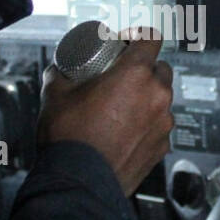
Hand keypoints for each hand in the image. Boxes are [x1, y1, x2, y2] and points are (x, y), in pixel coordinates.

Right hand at [37, 27, 173, 196]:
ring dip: (146, 99)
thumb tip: (59, 69)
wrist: (79, 182)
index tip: (128, 43)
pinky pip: (159, 126)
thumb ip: (60, 74)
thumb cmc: (70, 139)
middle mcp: (157, 96)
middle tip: (121, 78)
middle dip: (144, 70)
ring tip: (121, 108)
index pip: (151, 38)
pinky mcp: (162, 147)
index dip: (138, 36)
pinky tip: (125, 132)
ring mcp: (163, 124)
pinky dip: (146, 125)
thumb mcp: (56, 95)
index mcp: (135, 74)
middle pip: (161, 69)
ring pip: (162, 100)